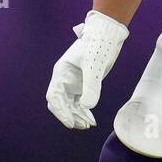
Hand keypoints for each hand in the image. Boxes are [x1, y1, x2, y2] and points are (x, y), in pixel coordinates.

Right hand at [46, 10, 128, 129]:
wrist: (106, 36)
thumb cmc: (97, 46)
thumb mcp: (94, 66)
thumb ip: (91, 85)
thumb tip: (87, 106)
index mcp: (61, 73)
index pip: (55, 96)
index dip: (60, 111)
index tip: (70, 122)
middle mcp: (64, 79)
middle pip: (60, 103)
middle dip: (69, 115)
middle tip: (82, 125)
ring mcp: (73, 83)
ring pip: (70, 104)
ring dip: (77, 115)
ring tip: (88, 125)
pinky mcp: (82, 85)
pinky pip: (79, 102)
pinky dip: (84, 111)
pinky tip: (91, 119)